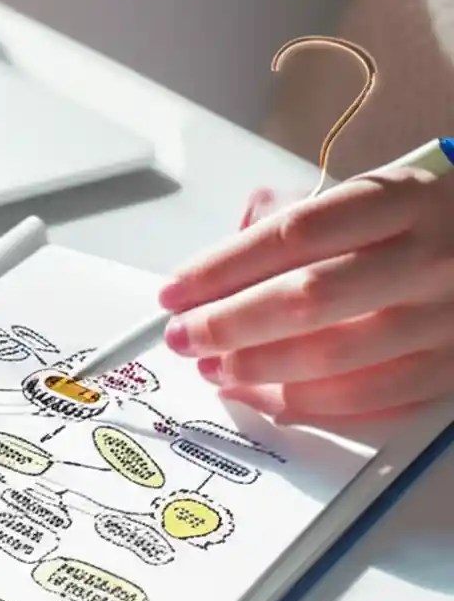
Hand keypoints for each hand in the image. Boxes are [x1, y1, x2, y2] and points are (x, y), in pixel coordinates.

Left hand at [157, 168, 453, 423]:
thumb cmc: (420, 222)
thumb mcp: (368, 196)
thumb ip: (291, 220)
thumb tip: (217, 273)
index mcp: (402, 199)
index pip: (294, 234)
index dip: (223, 267)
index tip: (175, 292)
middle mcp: (430, 258)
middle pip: (307, 298)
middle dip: (228, 323)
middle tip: (182, 337)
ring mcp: (448, 318)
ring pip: (333, 356)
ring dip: (256, 369)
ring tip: (212, 369)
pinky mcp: (453, 369)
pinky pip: (368, 399)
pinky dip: (304, 404)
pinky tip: (261, 397)